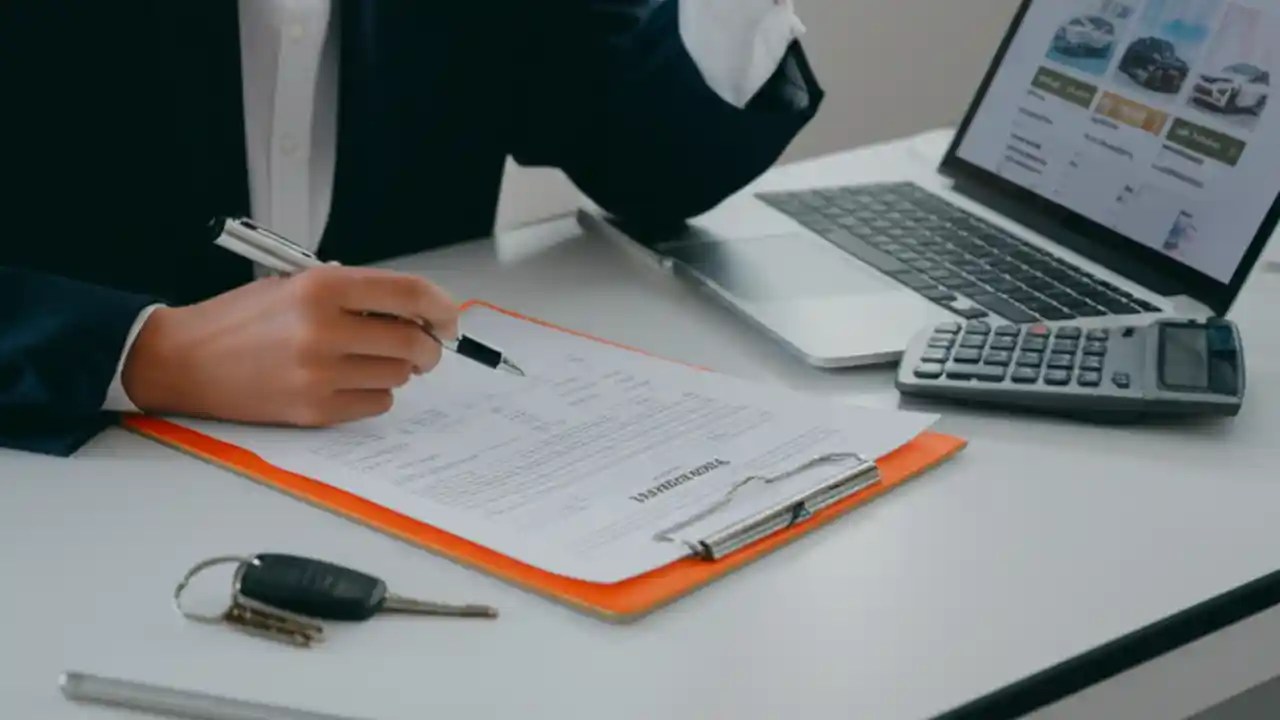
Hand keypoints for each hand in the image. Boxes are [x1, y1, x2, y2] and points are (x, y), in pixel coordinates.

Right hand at [121, 266, 458, 426]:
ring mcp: (319, 374)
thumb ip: (355, 294)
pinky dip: (374, 394)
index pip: (410, 293)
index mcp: (321, 287)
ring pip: (398, 375)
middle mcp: (323, 329)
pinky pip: (376, 404)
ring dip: (395, 368)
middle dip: (428, 346)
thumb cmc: (241, 319)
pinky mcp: (313, 410)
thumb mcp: (296, 284)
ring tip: (366, 359)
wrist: (183, 360)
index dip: (442, 307)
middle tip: (423, 347)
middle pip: (414, 342)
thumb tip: (417, 311)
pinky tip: (347, 382)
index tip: (450, 319)